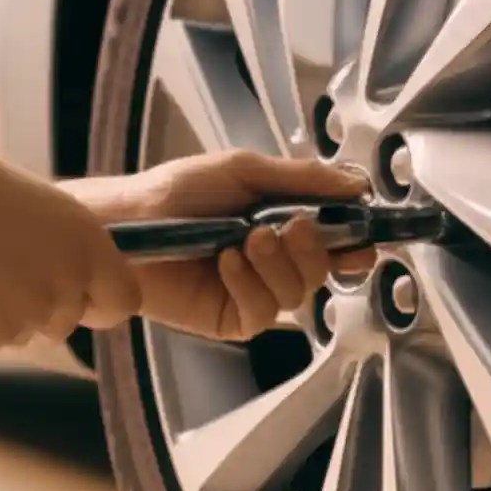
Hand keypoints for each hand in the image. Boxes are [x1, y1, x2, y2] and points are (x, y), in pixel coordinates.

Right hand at [0, 146, 140, 352]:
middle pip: (64, 323)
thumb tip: (72, 282)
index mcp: (87, 248)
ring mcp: (21, 320)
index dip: (101, 301)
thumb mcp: (39, 210)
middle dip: (38, 308)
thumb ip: (65, 251)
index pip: (122, 301)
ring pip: (18, 335)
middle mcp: (63, 290)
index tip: (82, 295)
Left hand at [66, 150, 374, 340]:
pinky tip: (226, 264)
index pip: (336, 240)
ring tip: (247, 240)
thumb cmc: (175, 192)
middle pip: (323, 270)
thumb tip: (356, 184)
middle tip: (289, 226)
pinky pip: (263, 312)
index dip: (354, 240)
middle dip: (313, 249)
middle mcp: (273, 261)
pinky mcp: (232, 319)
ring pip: (298, 294)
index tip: (363, 234)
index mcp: (282, 223)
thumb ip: (303, 179)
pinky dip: (250, 285)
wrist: (127, 223)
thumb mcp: (244, 171)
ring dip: (278, 265)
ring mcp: (253, 291)